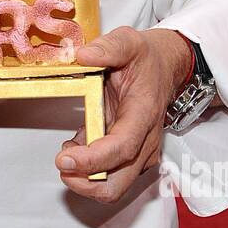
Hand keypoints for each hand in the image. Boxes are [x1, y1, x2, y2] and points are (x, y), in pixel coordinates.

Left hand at [55, 27, 193, 203]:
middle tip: (62, 164)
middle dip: (85, 183)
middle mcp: (145, 141)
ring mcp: (139, 152)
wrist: (165, 67)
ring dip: (84, 179)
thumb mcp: (128, 42)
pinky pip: (106, 174)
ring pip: (112, 186)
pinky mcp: (128, 155)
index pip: (121, 148)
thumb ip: (107, 48)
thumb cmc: (147, 59)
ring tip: (67, 154)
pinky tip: (75, 146)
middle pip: (117, 183)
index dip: (92, 160)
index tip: (65, 159)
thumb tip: (82, 55)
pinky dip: (86, 169)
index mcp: (143, 114)